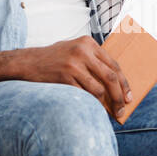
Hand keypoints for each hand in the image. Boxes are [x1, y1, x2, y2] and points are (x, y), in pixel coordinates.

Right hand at [17, 36, 132, 118]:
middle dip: (120, 96)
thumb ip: (92, 58)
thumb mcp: (74, 49)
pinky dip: (92, 105)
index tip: (129, 96)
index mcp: (88, 43)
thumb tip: (114, 81)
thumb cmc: (52, 58)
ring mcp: (73, 64)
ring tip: (110, 113)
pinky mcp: (64, 77)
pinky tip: (94, 110)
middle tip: (123, 109)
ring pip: (99, 89)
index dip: (124, 83)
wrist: (27, 62)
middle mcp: (83, 51)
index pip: (114, 65)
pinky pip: (84, 95)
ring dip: (107, 104)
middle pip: (111, 77)